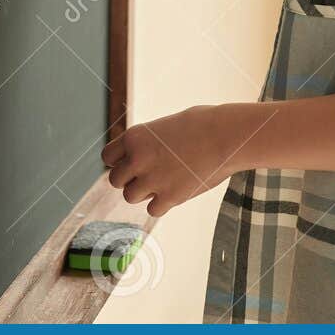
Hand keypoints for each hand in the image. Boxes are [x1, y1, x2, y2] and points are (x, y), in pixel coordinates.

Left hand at [101, 104, 247, 216]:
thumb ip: (147, 143)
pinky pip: (152, 209)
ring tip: (162, 182)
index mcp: (134, 137)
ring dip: (143, 192)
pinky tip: (175, 191)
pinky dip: (161, 204)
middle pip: (115, 180)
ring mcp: (153, 180)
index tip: (132, 162)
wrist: (228, 136)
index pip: (107, 157)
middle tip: (148, 175)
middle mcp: (138, 159)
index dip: (119, 161)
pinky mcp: (170, 198)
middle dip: (129, 179)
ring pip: (130, 197)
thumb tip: (137, 158)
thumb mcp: (165, 126)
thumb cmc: (202, 124)